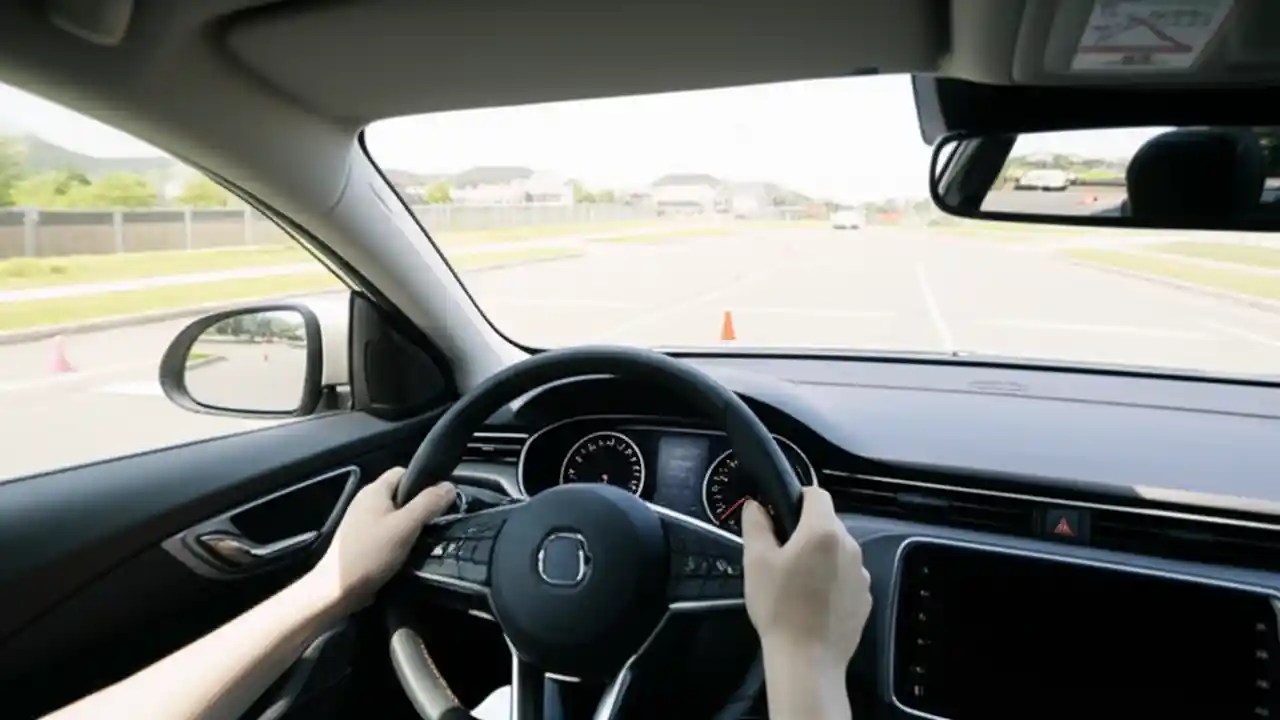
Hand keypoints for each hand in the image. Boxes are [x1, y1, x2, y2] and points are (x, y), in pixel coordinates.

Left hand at [306, 467, 455, 613]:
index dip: (423, 482)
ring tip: (420, 542)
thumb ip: (429, 503)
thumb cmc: (371, 553)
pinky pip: (385, 533)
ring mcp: (360, 522)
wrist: (338, 590)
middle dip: (418, 508)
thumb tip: (450, 486)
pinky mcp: (359, 541)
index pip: (404, 472)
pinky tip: (404, 555)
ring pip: (394, 516)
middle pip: (400, 495)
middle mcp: (365, 501)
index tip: (438, 502)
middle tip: (432, 525)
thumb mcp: (406, 526)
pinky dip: (397, 541)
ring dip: (408, 527)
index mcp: (374, 490)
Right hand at [742, 487, 871, 667]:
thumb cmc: (779, 606)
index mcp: (823, 531)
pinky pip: (847, 576)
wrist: (808, 660)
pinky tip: (815, 603)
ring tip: (798, 583)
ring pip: (839, 551)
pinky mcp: (866, 598)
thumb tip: (756, 505)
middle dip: (807, 531)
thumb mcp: (756, 562)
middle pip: (828, 523)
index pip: (816, 494)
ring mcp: (862, 573)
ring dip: (821, 556)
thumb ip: (756, 525)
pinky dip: (833, 580)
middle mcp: (850, 546)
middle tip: (781, 555)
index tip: (781, 518)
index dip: (797, 499)